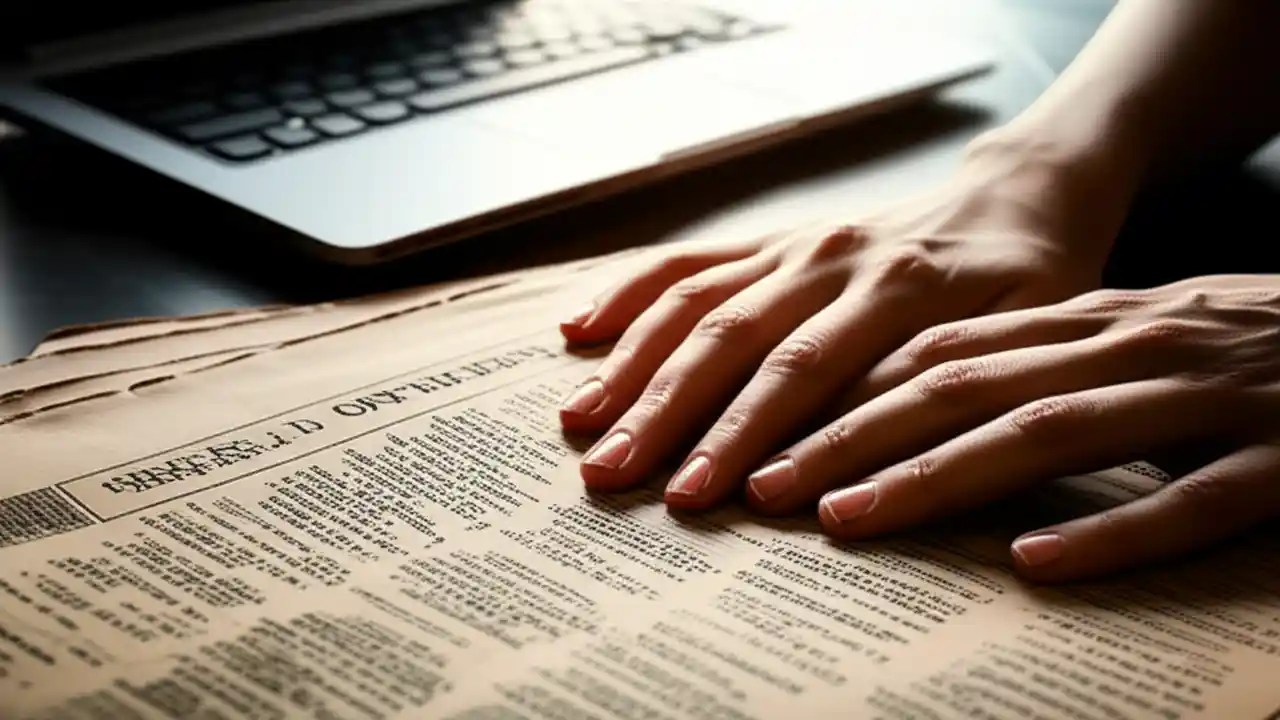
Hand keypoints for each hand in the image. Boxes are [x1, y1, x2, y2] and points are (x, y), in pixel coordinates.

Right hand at [558, 151, 1117, 513]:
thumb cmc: (1032, 287)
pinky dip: (629, 292)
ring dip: (631, 364)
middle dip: (663, 412)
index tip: (696, 496)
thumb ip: (947, 386)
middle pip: (730, 339)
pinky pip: (689, 260)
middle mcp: (832, 257)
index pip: (805, 371)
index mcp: (899, 286)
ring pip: (695, 300)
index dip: (744, 434)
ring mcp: (794, 244)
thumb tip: (864, 467)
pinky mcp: (771, 239)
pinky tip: (578, 330)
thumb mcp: (1028, 338)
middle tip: (610, 477)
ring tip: (579, 425)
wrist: (1018, 201)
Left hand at [759, 276, 1279, 581]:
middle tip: (765, 489)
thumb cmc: (1242, 348)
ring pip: (1052, 433)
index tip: (764, 442)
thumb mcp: (1129, 338)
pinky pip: (1194, 501)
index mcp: (1091, 322)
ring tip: (849, 520)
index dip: (847, 398)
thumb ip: (1035, 362)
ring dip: (939, 479)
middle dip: (855, 439)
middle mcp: (1133, 347)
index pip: (943, 352)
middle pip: (968, 388)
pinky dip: (1113, 531)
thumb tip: (918, 400)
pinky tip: (1040, 566)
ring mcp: (1208, 400)